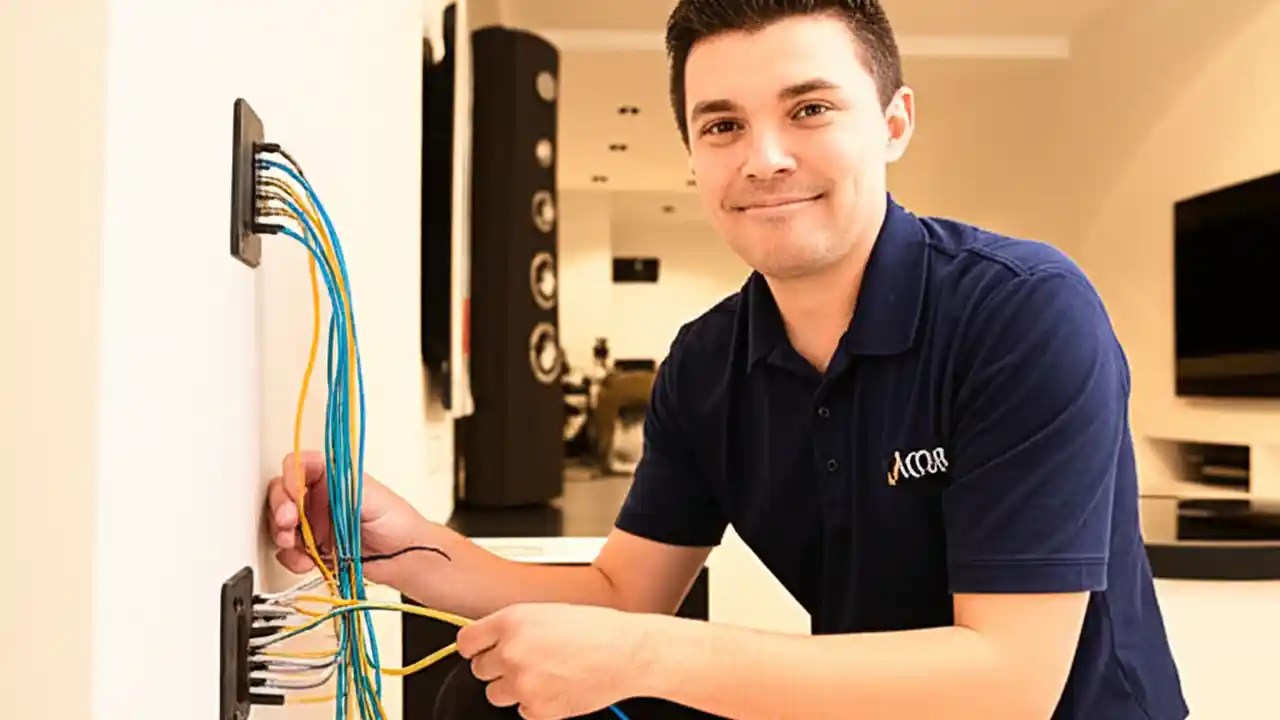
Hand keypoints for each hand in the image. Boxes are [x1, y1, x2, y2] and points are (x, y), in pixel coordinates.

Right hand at [266, 450, 432, 585]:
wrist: (406, 558)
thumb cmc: (397, 522)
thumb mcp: (369, 495)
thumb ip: (340, 484)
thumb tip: (316, 472)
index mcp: (333, 479)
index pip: (300, 466)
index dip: (291, 476)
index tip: (294, 492)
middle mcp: (320, 499)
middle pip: (283, 495)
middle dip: (280, 509)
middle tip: (288, 522)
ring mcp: (315, 525)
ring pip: (280, 525)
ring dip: (282, 536)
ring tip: (294, 545)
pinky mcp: (314, 549)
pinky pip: (289, 552)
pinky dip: (292, 558)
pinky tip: (307, 561)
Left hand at [455, 603, 653, 719]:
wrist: (627, 653)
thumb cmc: (596, 629)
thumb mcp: (547, 612)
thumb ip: (514, 626)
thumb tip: (492, 641)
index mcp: (512, 622)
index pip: (466, 642)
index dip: (475, 647)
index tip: (480, 651)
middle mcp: (512, 652)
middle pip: (479, 670)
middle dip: (498, 667)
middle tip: (525, 661)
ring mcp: (523, 683)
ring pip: (495, 694)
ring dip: (513, 687)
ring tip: (542, 674)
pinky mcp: (537, 709)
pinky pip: (521, 710)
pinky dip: (535, 703)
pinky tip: (556, 686)